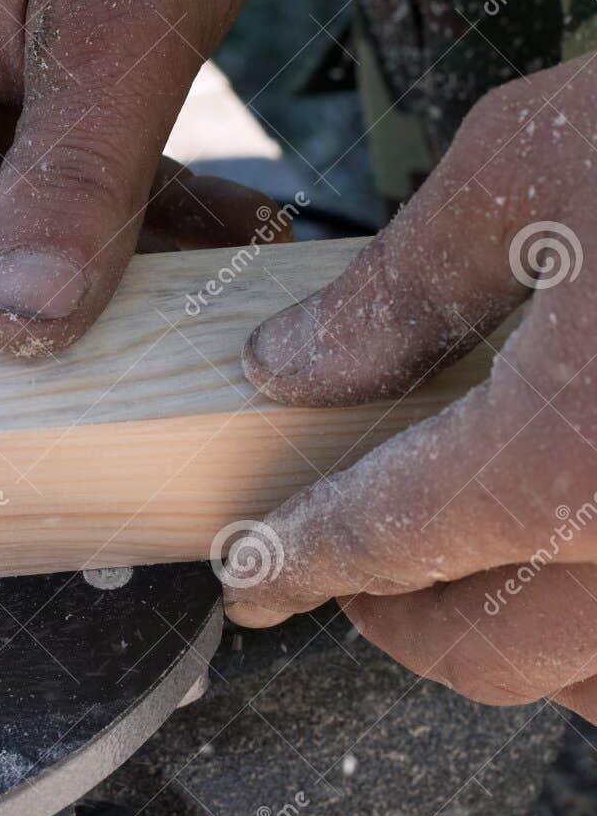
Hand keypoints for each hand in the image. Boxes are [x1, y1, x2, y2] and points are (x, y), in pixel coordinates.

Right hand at [0, 0, 275, 353]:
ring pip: (6, 227)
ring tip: (226, 270)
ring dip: (113, 259)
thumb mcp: (127, 23)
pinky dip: (122, 208)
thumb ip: (76, 181)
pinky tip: (214, 226)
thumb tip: (20, 327)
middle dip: (69, 300)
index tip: (101, 378)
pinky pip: (40, 179)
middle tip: (189, 325)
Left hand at [224, 56, 596, 722]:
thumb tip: (292, 364)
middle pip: (484, 654)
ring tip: (471, 576)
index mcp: (575, 457)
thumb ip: (403, 286)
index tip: (252, 581)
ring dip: (517, 652)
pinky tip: (592, 573)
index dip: (299, 562)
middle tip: (351, 574)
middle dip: (395, 623)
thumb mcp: (543, 161)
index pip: (386, 541)